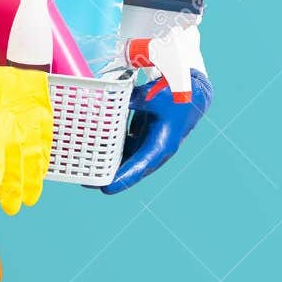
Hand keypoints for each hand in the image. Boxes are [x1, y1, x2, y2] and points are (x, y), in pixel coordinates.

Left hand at [0, 61, 52, 214]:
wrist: (15, 58)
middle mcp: (16, 129)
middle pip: (15, 166)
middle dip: (14, 189)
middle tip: (13, 209)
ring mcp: (33, 125)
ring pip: (33, 159)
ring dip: (32, 181)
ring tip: (31, 200)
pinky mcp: (44, 119)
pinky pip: (45, 144)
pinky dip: (44, 161)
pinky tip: (42, 174)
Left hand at [100, 69, 212, 193]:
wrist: (193, 92)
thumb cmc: (178, 97)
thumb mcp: (154, 97)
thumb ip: (132, 100)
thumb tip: (111, 99)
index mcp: (161, 145)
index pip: (138, 166)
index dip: (122, 178)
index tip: (105, 188)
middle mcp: (155, 149)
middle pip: (130, 167)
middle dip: (110, 176)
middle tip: (87, 182)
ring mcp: (150, 142)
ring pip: (128, 158)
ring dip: (110, 164)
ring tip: (88, 169)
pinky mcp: (146, 134)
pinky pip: (127, 146)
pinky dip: (113, 148)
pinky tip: (98, 147)